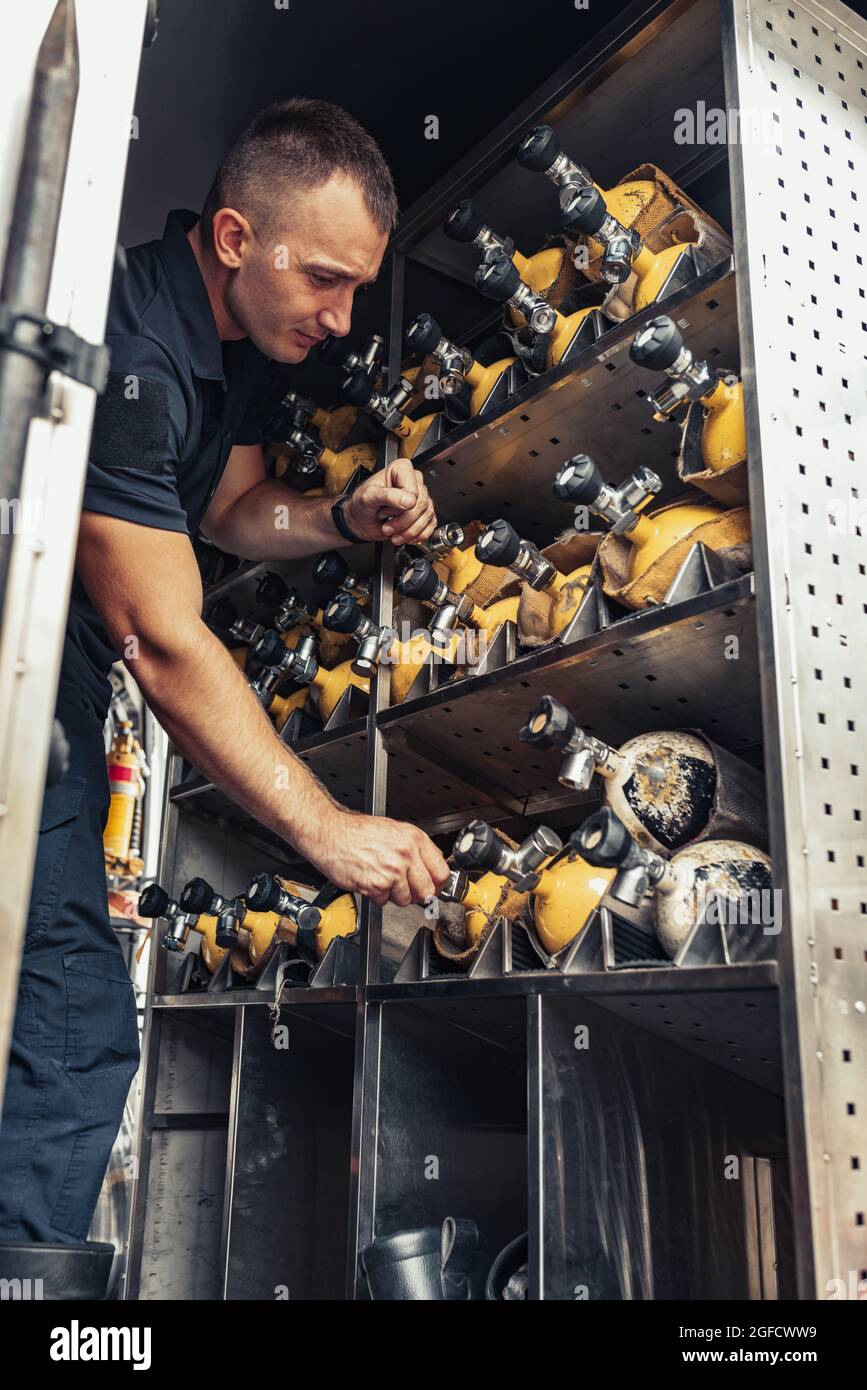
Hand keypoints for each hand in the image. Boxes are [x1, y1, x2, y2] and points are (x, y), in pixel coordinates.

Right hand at [308, 807, 449, 906]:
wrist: (331, 834)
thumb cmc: (358, 832)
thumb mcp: (395, 830)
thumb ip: (416, 848)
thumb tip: (431, 866)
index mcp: (414, 839)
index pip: (442, 872)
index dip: (438, 884)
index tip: (434, 888)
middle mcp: (406, 855)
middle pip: (427, 891)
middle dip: (417, 894)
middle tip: (407, 889)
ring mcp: (392, 871)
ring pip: (406, 899)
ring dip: (395, 895)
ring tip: (383, 879)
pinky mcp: (376, 885)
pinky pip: (384, 901)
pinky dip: (377, 896)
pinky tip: (370, 880)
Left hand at [344, 459, 436, 545]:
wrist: (361, 521)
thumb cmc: (363, 504)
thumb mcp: (368, 497)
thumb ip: (387, 495)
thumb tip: (408, 500)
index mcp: (401, 470)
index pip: (413, 490)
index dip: (400, 506)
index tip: (384, 510)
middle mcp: (413, 481)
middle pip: (421, 504)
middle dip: (403, 522)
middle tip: (387, 526)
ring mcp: (420, 497)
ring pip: (427, 516)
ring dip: (409, 531)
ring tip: (392, 532)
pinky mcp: (423, 513)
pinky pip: (430, 525)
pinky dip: (417, 536)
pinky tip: (404, 536)